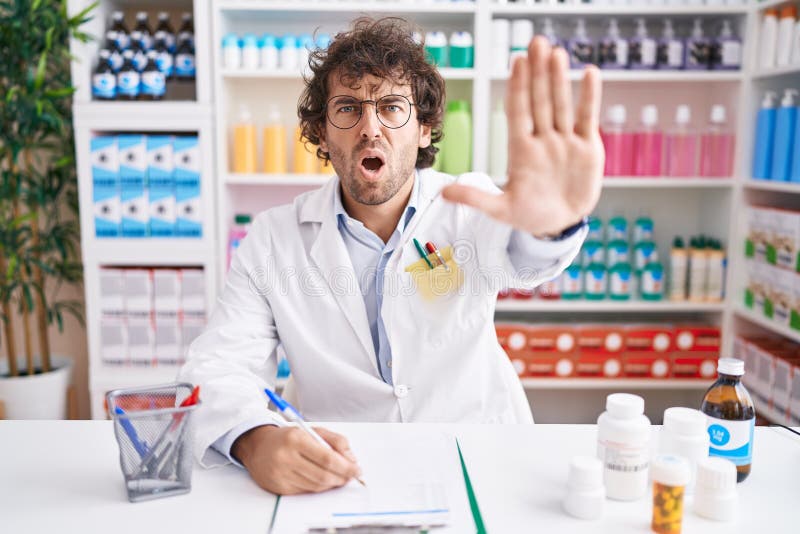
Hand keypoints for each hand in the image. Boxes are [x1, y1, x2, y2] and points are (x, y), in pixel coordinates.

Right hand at [232, 425, 361, 494]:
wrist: (258, 446)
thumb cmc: (287, 438)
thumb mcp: (312, 430)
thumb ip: (335, 441)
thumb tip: (351, 459)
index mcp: (295, 439)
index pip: (327, 457)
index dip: (345, 467)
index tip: (357, 469)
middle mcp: (286, 457)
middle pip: (322, 474)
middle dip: (342, 477)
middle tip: (351, 476)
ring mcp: (281, 474)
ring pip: (316, 485)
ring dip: (332, 483)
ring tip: (339, 477)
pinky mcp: (279, 487)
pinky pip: (306, 491)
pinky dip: (319, 487)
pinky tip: (323, 481)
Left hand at [442, 37, 603, 235]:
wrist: (559, 225)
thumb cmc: (528, 214)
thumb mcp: (500, 209)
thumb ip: (475, 198)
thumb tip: (444, 193)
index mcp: (520, 149)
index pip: (518, 111)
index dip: (517, 87)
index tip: (516, 62)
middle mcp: (542, 139)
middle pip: (539, 100)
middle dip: (538, 73)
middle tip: (536, 42)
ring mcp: (564, 140)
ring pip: (561, 104)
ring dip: (559, 79)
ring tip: (556, 53)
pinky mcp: (586, 146)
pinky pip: (587, 117)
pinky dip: (589, 96)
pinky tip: (589, 73)